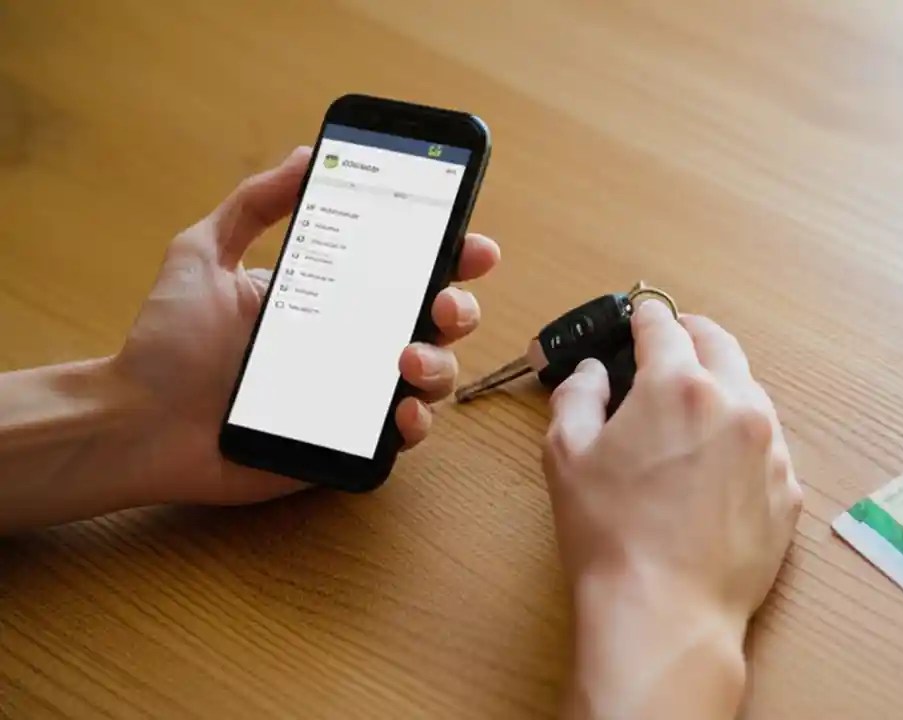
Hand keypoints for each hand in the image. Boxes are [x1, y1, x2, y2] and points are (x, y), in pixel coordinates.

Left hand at [114, 147, 498, 505]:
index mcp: (332, 295)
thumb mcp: (203, 255)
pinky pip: (404, 434)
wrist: (136, 423)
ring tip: (407, 360)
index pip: (407, 271)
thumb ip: (253, 204)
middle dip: (461, 308)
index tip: (472, 246)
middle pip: (438, 323)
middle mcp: (353, 342)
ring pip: (434, 376)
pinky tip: (402, 412)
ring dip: (441, 364)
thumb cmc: (167, 344)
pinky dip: (417, 423)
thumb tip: (307, 155)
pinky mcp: (348, 444)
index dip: (451, 257)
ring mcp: (356, 395)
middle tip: (444, 304)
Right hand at [543, 301, 801, 717]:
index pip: (663, 324)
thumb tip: (592, 374)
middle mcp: (737, 404)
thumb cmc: (610, 536)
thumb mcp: (567, 455)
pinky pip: (766, 445)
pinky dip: (742, 440)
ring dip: (721, 389)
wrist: (665, 615)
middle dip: (691, 337)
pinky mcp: (789, 492)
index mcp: (680, 385)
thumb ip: (577, 396)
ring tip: (690, 415)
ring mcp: (771, 449)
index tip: (636, 319)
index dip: (643, 317)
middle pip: (720, 344)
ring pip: (750, 393)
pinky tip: (714, 469)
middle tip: (669, 347)